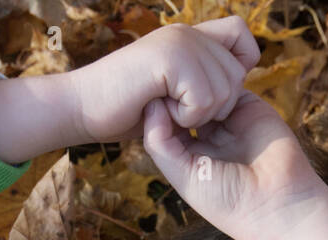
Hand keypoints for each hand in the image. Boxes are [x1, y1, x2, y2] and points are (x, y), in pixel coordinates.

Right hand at [69, 17, 259, 143]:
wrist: (85, 108)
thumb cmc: (125, 107)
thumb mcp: (173, 91)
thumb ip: (203, 79)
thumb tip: (240, 80)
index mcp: (190, 36)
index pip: (243, 36)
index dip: (241, 64)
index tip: (213, 90)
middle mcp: (188, 32)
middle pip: (237, 75)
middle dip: (216, 106)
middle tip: (179, 109)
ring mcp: (180, 42)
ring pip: (224, 91)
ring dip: (198, 115)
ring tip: (166, 108)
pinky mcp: (170, 58)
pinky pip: (204, 99)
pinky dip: (185, 117)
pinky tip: (160, 110)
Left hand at [139, 90, 327, 239]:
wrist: (277, 203)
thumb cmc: (228, 200)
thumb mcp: (183, 175)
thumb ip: (161, 142)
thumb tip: (151, 104)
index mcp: (187, 155)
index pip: (163, 122)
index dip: (151, 107)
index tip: (135, 95)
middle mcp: (207, 135)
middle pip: (182, 103)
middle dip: (169, 92)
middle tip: (152, 78)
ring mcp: (228, 119)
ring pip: (203, 90)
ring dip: (192, 84)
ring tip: (176, 82)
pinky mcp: (249, 106)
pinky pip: (228, 83)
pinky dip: (216, 81)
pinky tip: (202, 82)